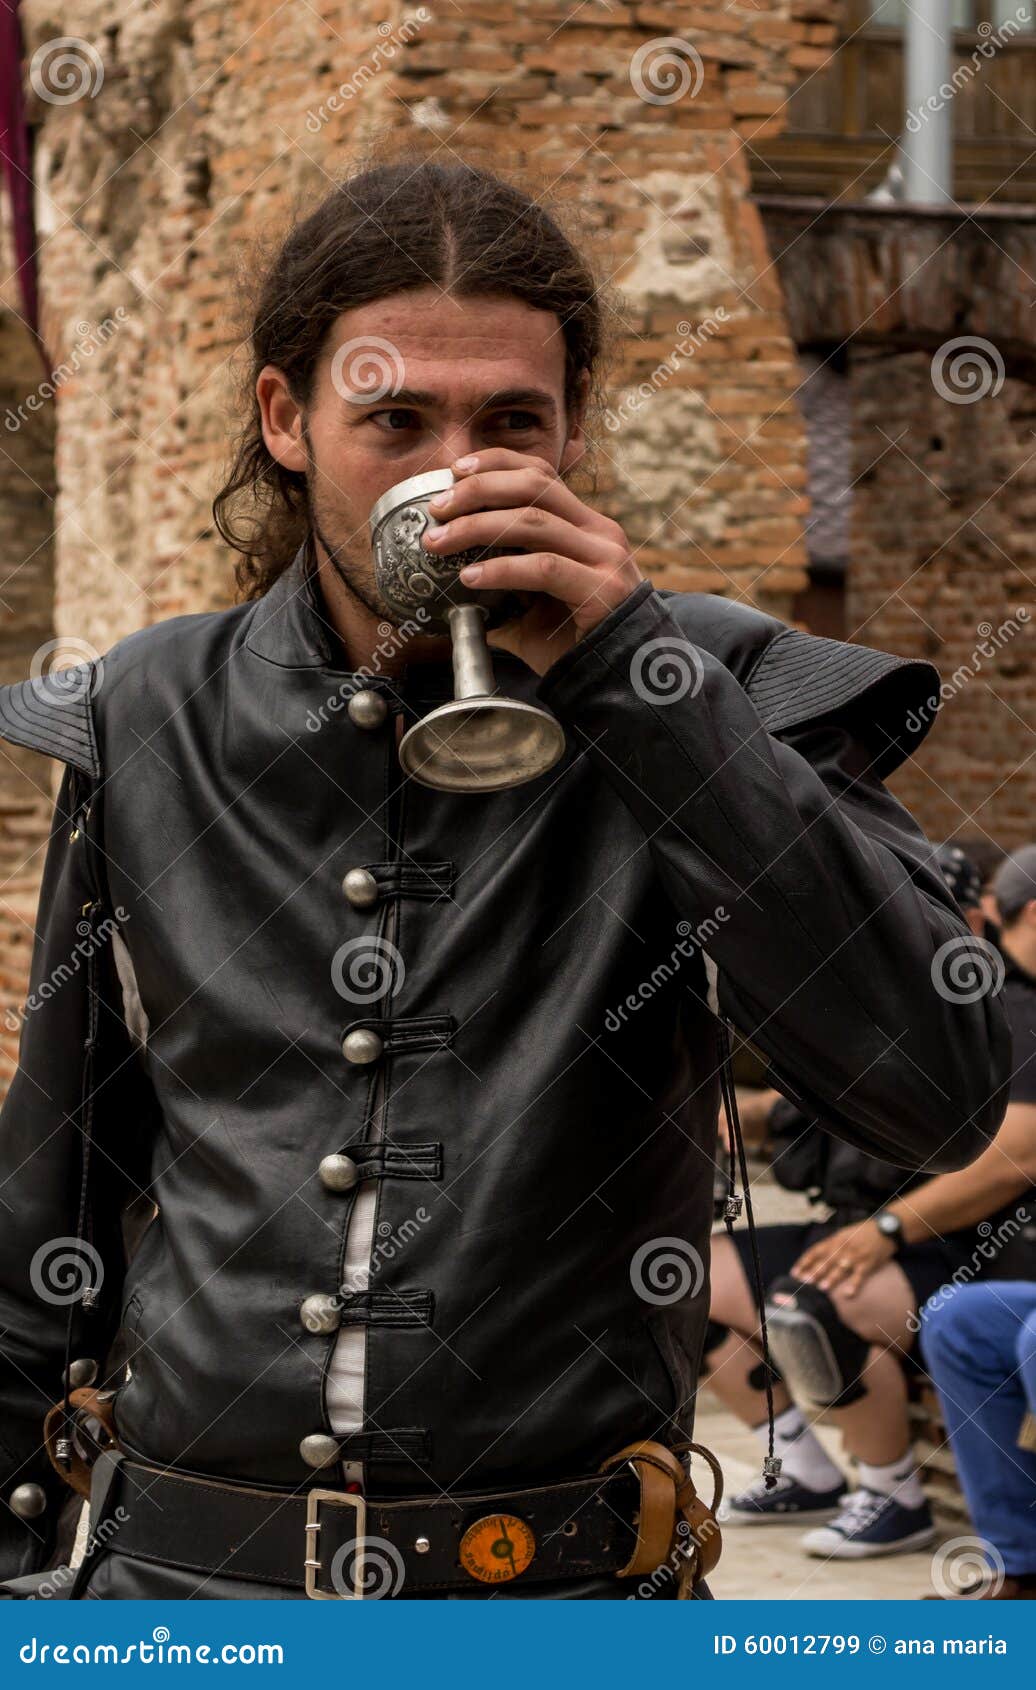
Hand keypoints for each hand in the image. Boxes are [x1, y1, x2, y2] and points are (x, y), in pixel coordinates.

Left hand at [420, 449, 643, 674]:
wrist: (619, 676)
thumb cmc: (576, 640)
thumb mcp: (535, 602)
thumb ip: (503, 583)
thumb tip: (451, 578)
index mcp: (585, 524)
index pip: (541, 474)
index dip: (497, 463)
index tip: (455, 471)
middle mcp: (598, 531)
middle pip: (534, 485)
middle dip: (478, 490)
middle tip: (438, 509)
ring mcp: (604, 557)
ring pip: (534, 521)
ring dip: (477, 527)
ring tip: (440, 543)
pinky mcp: (602, 588)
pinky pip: (543, 568)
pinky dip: (501, 570)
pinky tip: (471, 578)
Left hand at [791, 1222, 895, 1297]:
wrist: (885, 1229)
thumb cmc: (861, 1233)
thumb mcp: (843, 1234)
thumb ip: (830, 1245)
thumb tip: (814, 1258)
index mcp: (835, 1240)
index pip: (815, 1251)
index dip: (804, 1262)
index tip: (794, 1273)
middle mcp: (843, 1247)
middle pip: (826, 1260)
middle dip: (814, 1271)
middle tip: (804, 1282)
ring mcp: (855, 1256)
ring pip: (841, 1268)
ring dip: (831, 1278)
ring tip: (822, 1288)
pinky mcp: (868, 1263)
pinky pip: (860, 1275)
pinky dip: (854, 1285)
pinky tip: (847, 1294)